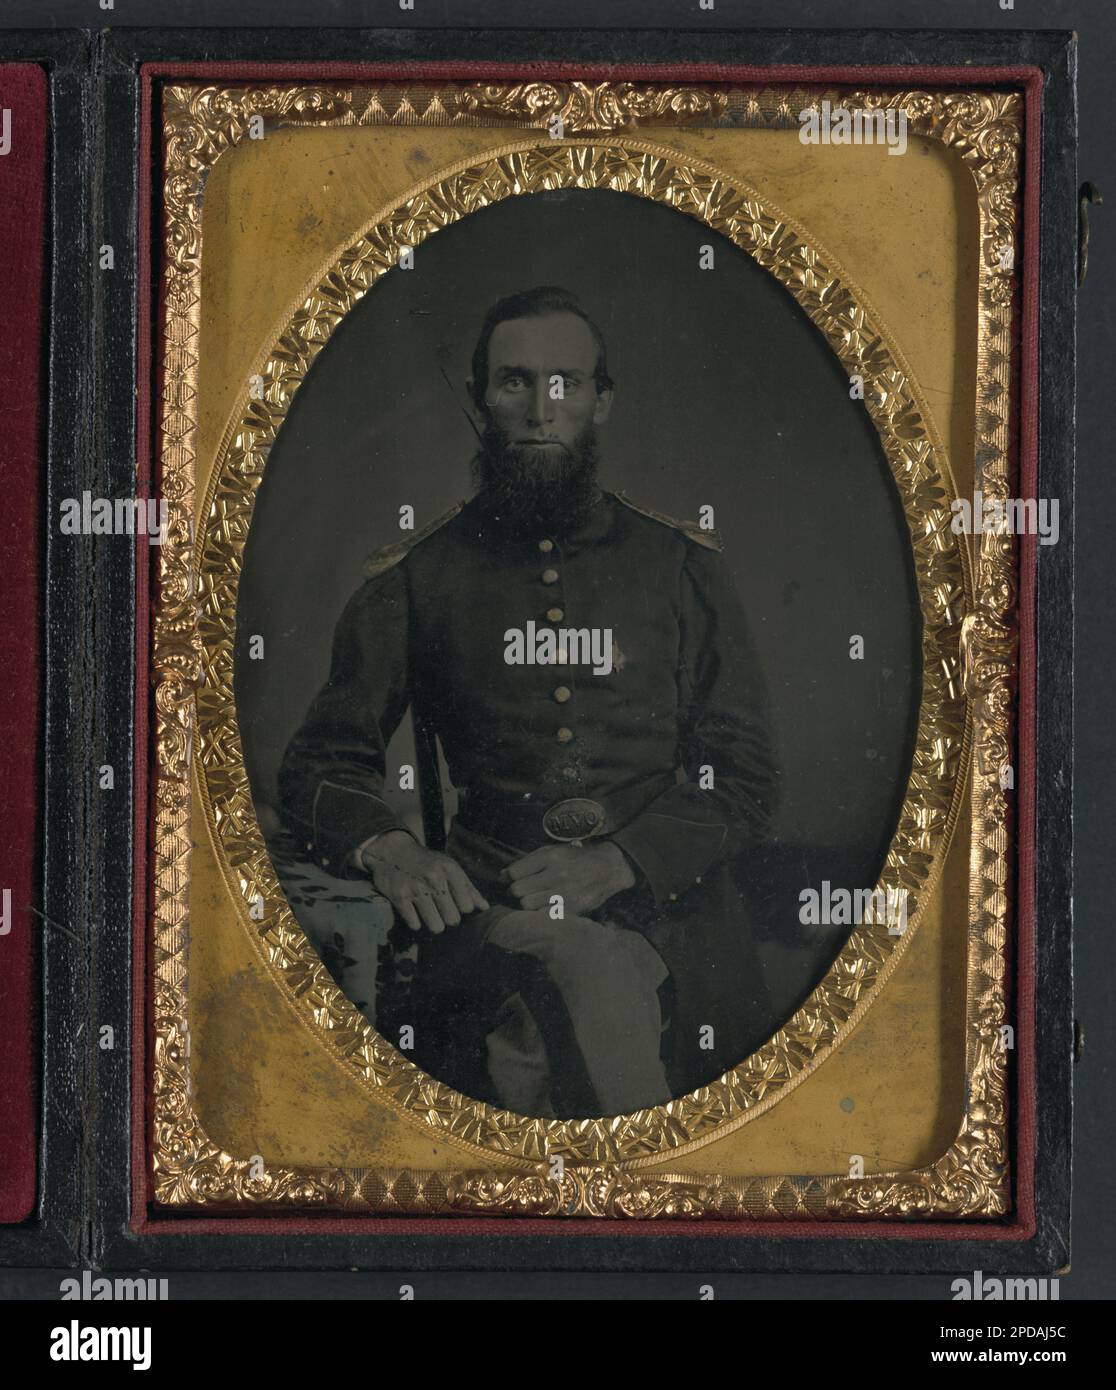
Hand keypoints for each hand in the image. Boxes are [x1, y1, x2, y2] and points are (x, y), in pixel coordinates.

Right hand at [358, 830, 488, 932]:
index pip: (467, 906)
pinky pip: (415, 924)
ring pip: (436, 926)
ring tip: (431, 914)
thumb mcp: (449, 867)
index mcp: (449, 870)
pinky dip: (415, 922)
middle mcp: (434, 878)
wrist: (393, 851)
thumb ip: (468, 887)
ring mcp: (416, 888)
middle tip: (442, 910)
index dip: (462, 908)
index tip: (455, 903)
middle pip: (453, 919)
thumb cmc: (427, 862)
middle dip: (448, 918)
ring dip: (434, 924)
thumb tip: (485, 908)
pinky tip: (414, 911)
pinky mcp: (399, 897)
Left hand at [502, 840, 635, 915]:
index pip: (515, 872)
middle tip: (524, 890)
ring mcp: (564, 893)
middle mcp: (556, 874)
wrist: (608, 868)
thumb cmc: (576, 858)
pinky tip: (546, 906)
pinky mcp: (571, 908)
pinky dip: (541, 912)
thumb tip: (503, 875)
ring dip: (527, 903)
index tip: (512, 880)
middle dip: (517, 891)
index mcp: (550, 857)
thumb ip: (528, 862)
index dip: (509, 877)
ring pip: (527, 905)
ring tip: (535, 898)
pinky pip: (543, 914)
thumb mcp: (553, 852)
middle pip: (518, 890)